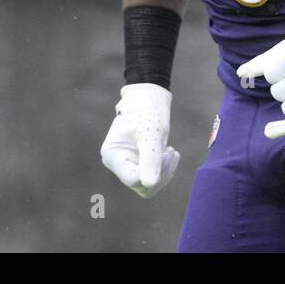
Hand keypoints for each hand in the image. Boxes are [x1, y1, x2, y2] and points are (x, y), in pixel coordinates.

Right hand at [100, 83, 180, 197]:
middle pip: (142, 185)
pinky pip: (152, 176)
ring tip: (172, 152)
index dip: (152, 173)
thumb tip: (150, 185)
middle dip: (161, 173)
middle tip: (171, 153)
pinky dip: (164, 168)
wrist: (148, 98)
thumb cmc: (147, 111)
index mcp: (113, 156)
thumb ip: (150, 159)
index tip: (165, 154)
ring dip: (164, 171)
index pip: (133, 179)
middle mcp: (117, 163)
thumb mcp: (151, 134)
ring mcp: (127, 164)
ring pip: (148, 184)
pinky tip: (171, 152)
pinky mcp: (138, 163)